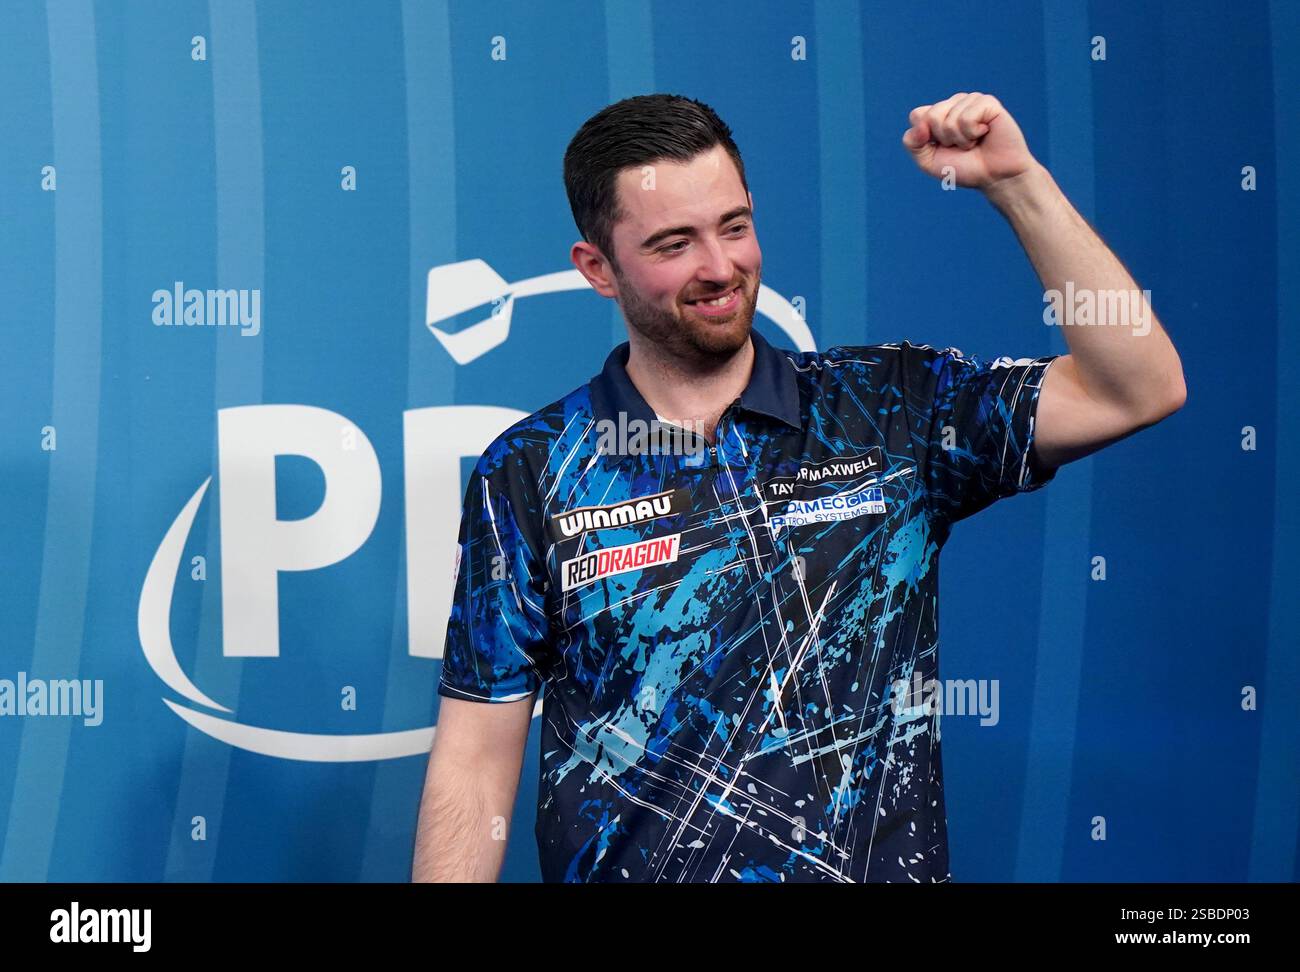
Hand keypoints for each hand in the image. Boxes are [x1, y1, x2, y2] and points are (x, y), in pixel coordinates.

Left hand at [901, 92, 1037, 191]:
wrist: (995, 177)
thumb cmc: (964, 168)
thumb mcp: (928, 161)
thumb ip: (912, 143)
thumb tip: (919, 124)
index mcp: (939, 114)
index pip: (917, 115)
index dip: (925, 138)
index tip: (942, 147)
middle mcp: (954, 103)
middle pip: (931, 116)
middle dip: (944, 139)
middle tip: (961, 146)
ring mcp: (971, 100)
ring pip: (949, 119)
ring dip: (960, 139)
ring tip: (974, 141)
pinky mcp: (987, 102)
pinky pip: (966, 118)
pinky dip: (972, 133)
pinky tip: (984, 133)